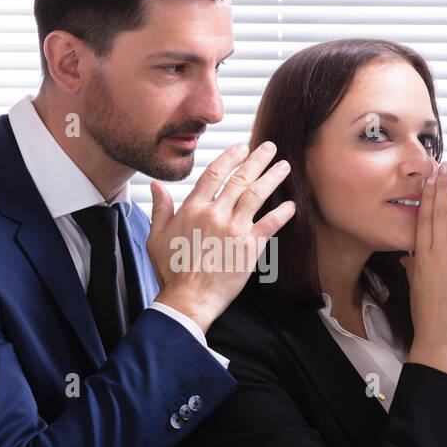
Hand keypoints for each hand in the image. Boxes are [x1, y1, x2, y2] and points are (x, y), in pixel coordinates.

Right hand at [147, 140, 295, 332]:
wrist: (188, 299)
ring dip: (273, 178)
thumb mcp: (156, 237)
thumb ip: (160, 209)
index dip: (231, 157)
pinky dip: (282, 213)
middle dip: (258, 159)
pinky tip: (291, 205)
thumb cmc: (172, 272)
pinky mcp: (249, 248)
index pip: (214, 173)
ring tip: (285, 166)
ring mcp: (234, 230)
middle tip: (270, 147)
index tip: (242, 148)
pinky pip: (270, 224)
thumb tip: (155, 187)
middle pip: (240, 178)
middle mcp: (215, 214)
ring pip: (257, 195)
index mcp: (193, 209)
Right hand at [400, 163, 446, 377]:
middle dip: (444, 188)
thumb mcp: (415, 287)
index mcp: (422, 257)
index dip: (428, 195)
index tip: (430, 177)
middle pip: (441, 214)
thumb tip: (408, 256)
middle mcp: (439, 255)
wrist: (439, 337)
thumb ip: (413, 267)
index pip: (424, 218)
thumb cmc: (425, 314)